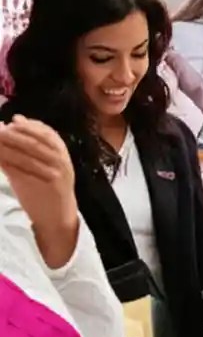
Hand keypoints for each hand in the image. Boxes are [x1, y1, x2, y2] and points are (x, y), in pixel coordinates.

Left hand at [0, 116, 78, 266]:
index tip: (15, 120)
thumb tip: (11, 123)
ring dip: (9, 148)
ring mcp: (55, 175)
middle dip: (17, 134)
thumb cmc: (48, 188)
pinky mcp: (44, 188)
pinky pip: (23, 173)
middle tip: (0, 129)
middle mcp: (61, 162)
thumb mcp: (46, 164)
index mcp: (62, 154)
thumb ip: (30, 146)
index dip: (31, 125)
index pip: (48, 134)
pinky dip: (9, 164)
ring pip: (29, 157)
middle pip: (37, 143)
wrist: (58, 216)